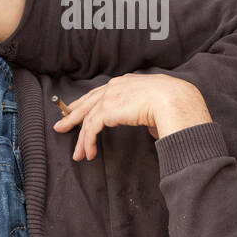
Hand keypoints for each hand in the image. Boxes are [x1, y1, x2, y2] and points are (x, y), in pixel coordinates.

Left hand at [54, 74, 211, 160]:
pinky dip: (88, 141)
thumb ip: (148, 113)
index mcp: (127, 82)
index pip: (102, 92)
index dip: (88, 103)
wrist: (174, 100)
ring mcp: (110, 96)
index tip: (79, 110)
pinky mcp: (107, 109)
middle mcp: (116, 86)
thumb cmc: (174, 103)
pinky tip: (89, 153)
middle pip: (88, 102)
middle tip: (62, 126)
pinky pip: (92, 128)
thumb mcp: (158, 105)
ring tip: (77, 153)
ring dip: (81, 138)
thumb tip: (151, 125)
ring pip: (88, 118)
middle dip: (74, 116)